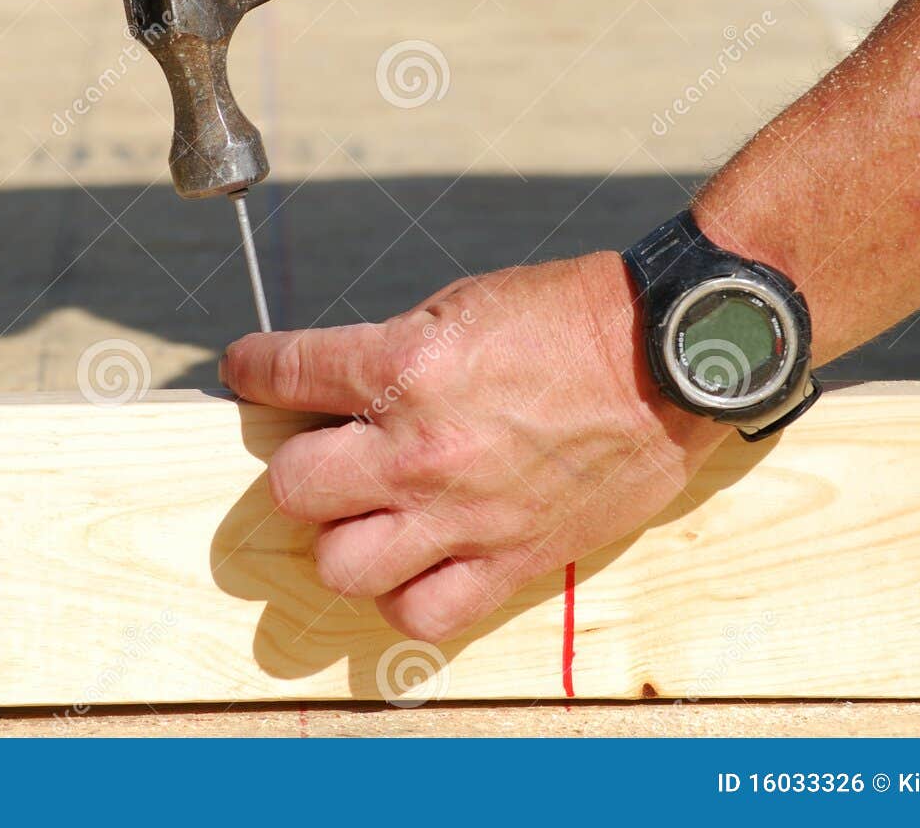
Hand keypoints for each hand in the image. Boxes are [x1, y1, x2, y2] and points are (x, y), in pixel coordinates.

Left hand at [219, 253, 727, 642]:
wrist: (672, 358)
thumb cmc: (568, 318)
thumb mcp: (460, 306)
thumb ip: (388, 354)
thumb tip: (333, 386)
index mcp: (404, 366)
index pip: (281, 373)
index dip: (251, 368)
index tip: (247, 370)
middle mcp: (421, 449)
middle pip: (291, 490)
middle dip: (298, 469)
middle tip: (327, 457)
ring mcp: (464, 514)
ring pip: (339, 565)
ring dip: (341, 538)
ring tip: (368, 515)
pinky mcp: (512, 560)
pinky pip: (421, 614)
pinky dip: (404, 594)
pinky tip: (413, 562)